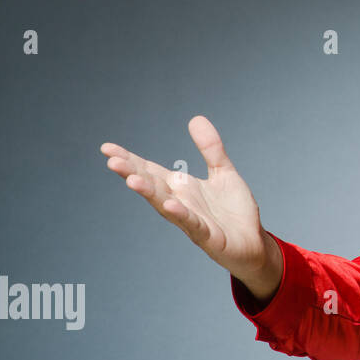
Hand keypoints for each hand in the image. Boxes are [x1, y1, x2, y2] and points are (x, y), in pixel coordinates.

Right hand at [101, 115, 278, 290]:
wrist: (253, 242)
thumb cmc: (233, 210)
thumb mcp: (223, 172)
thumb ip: (211, 148)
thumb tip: (195, 118)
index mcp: (180, 188)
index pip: (150, 171)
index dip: (130, 160)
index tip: (107, 148)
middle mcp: (180, 203)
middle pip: (152, 186)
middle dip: (132, 174)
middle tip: (112, 161)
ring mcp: (191, 220)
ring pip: (165, 205)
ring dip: (149, 194)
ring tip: (132, 180)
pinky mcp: (208, 236)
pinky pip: (192, 224)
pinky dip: (181, 214)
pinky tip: (170, 204)